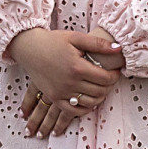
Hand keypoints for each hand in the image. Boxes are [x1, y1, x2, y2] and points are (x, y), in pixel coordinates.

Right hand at [6, 27, 122, 134]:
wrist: (29, 48)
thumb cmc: (53, 40)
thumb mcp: (75, 37)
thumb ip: (98, 43)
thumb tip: (118, 48)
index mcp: (77, 67)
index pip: (105, 78)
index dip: (115, 75)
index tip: (116, 71)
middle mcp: (70, 82)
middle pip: (99, 91)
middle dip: (109, 86)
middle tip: (109, 79)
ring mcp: (61, 92)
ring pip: (89, 103)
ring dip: (99, 97)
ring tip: (100, 88)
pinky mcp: (54, 97)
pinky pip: (74, 111)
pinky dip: (85, 108)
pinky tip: (88, 100)